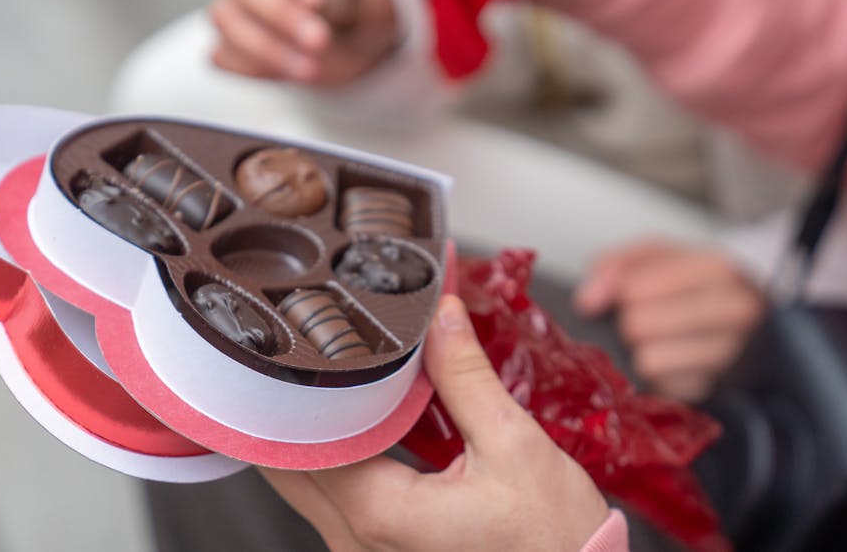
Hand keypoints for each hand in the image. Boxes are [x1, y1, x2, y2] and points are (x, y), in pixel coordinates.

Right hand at [209, 0, 399, 85]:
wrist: (352, 43)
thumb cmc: (357, 7)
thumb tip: (322, 5)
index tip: (317, 0)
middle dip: (283, 15)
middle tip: (320, 40)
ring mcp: (234, 5)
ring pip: (226, 18)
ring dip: (268, 47)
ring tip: (311, 68)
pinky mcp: (228, 43)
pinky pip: (223, 54)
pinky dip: (251, 67)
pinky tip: (288, 73)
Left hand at [260, 296, 608, 551]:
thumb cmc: (555, 541)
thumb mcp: (514, 444)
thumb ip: (465, 376)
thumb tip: (440, 317)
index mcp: (379, 512)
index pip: (305, 438)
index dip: (306, 384)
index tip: (315, 343)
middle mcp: (357, 542)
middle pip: (291, 464)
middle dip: (300, 408)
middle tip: (319, 355)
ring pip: (308, 485)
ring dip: (320, 435)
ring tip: (347, 384)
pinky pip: (337, 502)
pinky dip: (343, 461)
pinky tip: (369, 427)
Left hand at [574, 239, 765, 402]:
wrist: (743, 318)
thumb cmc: (693, 284)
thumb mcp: (658, 255)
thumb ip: (617, 264)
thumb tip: (589, 300)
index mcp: (717, 270)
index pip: (637, 289)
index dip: (619, 293)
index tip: (624, 294)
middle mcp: (733, 313)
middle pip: (639, 325)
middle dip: (629, 322)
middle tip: (640, 319)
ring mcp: (729, 355)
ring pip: (647, 361)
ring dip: (639, 351)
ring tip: (654, 339)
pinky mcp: (711, 388)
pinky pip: (657, 387)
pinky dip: (654, 375)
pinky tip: (667, 360)